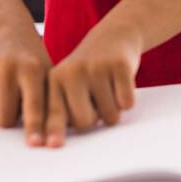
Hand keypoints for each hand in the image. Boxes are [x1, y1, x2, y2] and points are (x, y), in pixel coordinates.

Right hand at [0, 27, 52, 145]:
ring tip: (8, 97)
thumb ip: (49, 105)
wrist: (8, 33)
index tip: (35, 144)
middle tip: (18, 106)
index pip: (33, 106)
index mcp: (31, 68)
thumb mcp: (48, 76)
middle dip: (11, 120)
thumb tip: (48, 142)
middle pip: (4, 118)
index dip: (34, 127)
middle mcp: (5, 66)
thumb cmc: (34, 63)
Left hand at [43, 23, 140, 146]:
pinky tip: (121, 83)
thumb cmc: (88, 72)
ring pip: (108, 116)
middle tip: (95, 100)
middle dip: (94, 119)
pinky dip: (127, 100)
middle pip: (84, 121)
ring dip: (113, 110)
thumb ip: (61, 111)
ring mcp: (96, 68)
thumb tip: (54, 143)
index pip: (54, 113)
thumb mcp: (68, 85)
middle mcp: (72, 73)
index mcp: (55, 80)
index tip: (53, 146)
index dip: (53, 131)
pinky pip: (126, 103)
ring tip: (108, 89)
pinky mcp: (119, 66)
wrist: (114, 36)